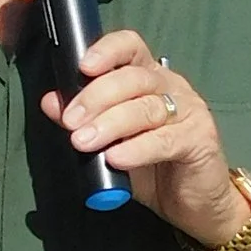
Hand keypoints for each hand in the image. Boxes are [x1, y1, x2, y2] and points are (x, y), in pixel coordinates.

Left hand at [41, 27, 247, 249]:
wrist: (194, 203)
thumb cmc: (152, 166)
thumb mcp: (112, 141)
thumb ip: (84, 119)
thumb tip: (51, 102)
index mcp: (148, 77)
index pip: (130, 47)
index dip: (107, 51)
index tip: (82, 66)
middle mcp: (171, 86)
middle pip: (132, 78)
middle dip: (96, 97)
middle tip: (71, 121)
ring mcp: (189, 111)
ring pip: (145, 108)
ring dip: (110, 123)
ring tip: (83, 142)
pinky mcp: (200, 140)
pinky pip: (164, 140)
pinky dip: (136, 148)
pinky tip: (115, 158)